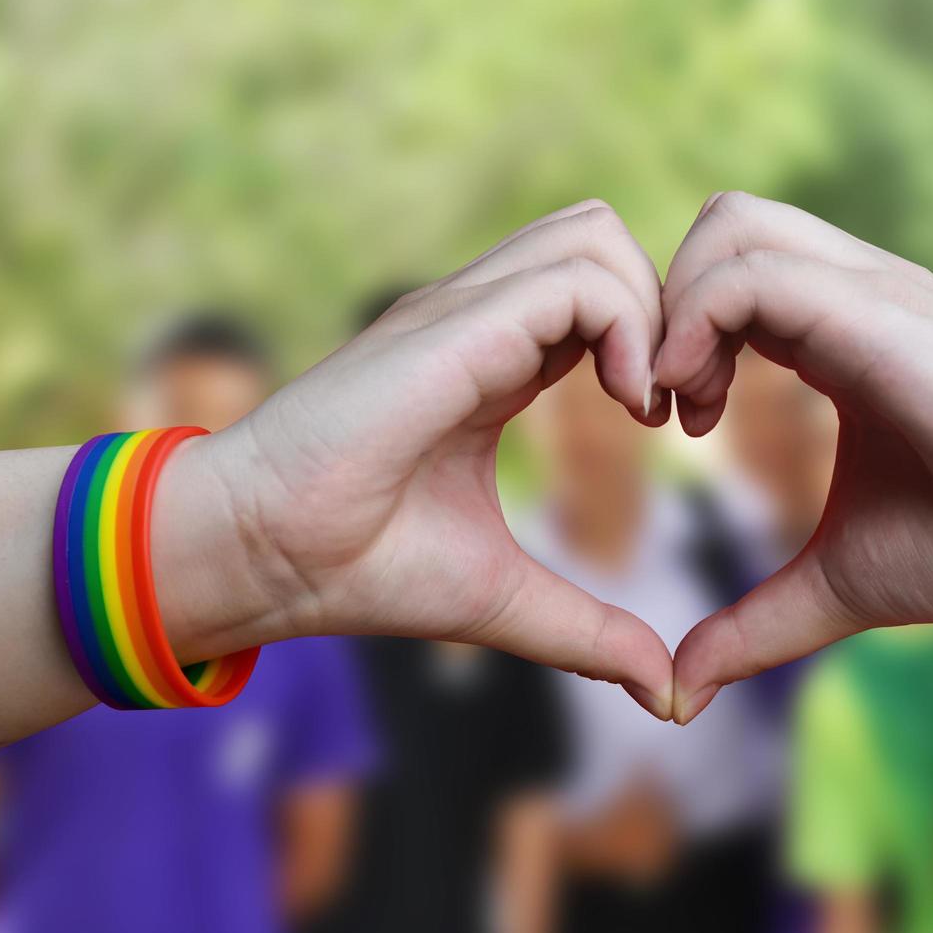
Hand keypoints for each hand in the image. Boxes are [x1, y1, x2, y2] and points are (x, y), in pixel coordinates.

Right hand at [155, 200, 676, 717]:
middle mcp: (477, 318)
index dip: (655, 342)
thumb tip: (667, 697)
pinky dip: (626, 328)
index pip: (595, 293)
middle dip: (666, 307)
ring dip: (651, 312)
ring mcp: (459, 311)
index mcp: (491, 360)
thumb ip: (589, 632)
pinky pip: (572, 281)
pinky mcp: (449, 328)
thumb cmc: (360, 568)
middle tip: (671, 406)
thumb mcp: (505, 598)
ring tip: (647, 405)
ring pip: (594, 235)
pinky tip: (625, 404)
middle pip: (600, 237)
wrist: (258, 557)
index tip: (673, 425)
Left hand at [657, 192, 932, 722]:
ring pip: (733, 227)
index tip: (672, 419)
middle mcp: (862, 292)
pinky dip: (698, 326)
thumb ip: (753, 625)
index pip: (734, 269)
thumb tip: (681, 693)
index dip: (679, 332)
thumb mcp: (834, 585)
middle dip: (666, 301)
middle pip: (725, 224)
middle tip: (670, 403)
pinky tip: (701, 411)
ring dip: (677, 312)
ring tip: (686, 408)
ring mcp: (879, 293)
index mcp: (848, 330)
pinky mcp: (888, 317)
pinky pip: (758, 276)